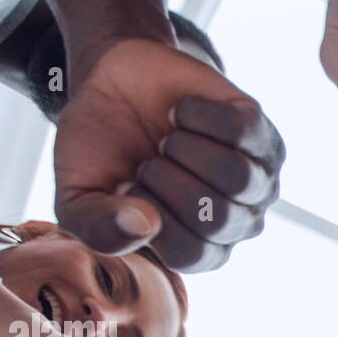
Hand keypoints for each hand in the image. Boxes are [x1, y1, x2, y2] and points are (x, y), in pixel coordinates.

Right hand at [55, 38, 283, 271]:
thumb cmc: (100, 150)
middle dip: (166, 179)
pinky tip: (181, 113)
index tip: (127, 183)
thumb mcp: (76, 197)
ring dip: (187, 148)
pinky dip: (198, 114)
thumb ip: (98, 228)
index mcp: (197, 251)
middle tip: (148, 159)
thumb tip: (144, 225)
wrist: (114, 82)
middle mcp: (235, 223)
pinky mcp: (261, 133)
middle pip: (217, 218)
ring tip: (168, 138)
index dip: (150, 213)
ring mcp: (256, 180)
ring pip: (240, 178)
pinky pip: (243, 130)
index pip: (190, 253)